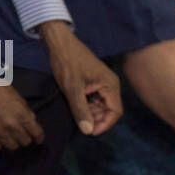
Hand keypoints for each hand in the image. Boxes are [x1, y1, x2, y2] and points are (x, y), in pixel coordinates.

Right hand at [0, 75, 43, 151]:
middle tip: (21, 133)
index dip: (39, 136)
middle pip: (25, 142)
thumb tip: (30, 117)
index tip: (37, 138)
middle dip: (25, 137)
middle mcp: (12, 126)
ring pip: (13, 147)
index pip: (37, 133)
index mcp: (20, 113)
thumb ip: (22, 106)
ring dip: (12, 141)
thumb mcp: (11, 91)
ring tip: (9, 136)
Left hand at [37, 21, 122, 135]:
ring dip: (92, 113)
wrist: (58, 42)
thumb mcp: (72, 89)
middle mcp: (110, 83)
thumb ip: (81, 110)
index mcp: (110, 85)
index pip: (115, 112)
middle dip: (97, 119)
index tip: (90, 132)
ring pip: (101, 104)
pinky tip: (77, 107)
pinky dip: (88, 105)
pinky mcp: (94, 80)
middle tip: (82, 125)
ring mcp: (102, 81)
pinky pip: (95, 98)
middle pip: (109, 109)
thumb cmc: (66, 62)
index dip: (104, 124)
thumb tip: (88, 131)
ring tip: (78, 116)